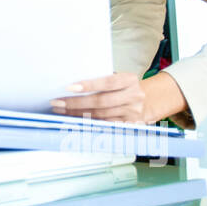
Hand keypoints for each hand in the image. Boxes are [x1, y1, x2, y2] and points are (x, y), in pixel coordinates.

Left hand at [50, 71, 186, 123]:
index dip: (88, 85)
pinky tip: (75, 121)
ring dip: (78, 115)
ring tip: (61, 112)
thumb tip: (72, 86)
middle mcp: (133, 96)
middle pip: (101, 102)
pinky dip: (89, 124)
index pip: (107, 82)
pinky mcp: (129, 126)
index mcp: (129, 80)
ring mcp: (132, 113)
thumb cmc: (125, 87)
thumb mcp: (119, 79)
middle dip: (76, 103)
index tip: (69, 87)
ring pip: (101, 116)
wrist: (149, 101)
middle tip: (57, 102)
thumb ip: (102, 81)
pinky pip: (105, 126)